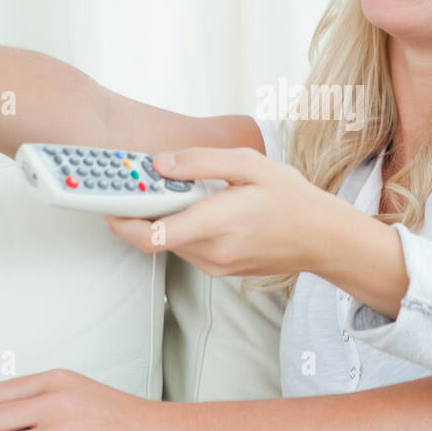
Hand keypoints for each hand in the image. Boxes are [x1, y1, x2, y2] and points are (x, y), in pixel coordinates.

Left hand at [103, 146, 344, 277]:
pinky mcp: (220, 269)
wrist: (323, 239)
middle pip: (153, 239)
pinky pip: (187, 249)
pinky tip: (192, 207)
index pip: (152, 234)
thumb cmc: (291, 199)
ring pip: (169, 244)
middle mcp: (212, 252)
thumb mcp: (250, 164)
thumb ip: (201, 161)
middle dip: (136, 215)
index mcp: (217, 223)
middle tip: (129, 187)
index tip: (108, 198)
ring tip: (164, 190)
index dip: (121, 220)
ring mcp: (215, 266)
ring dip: (160, 220)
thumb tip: (160, 163)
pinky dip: (179, 229)